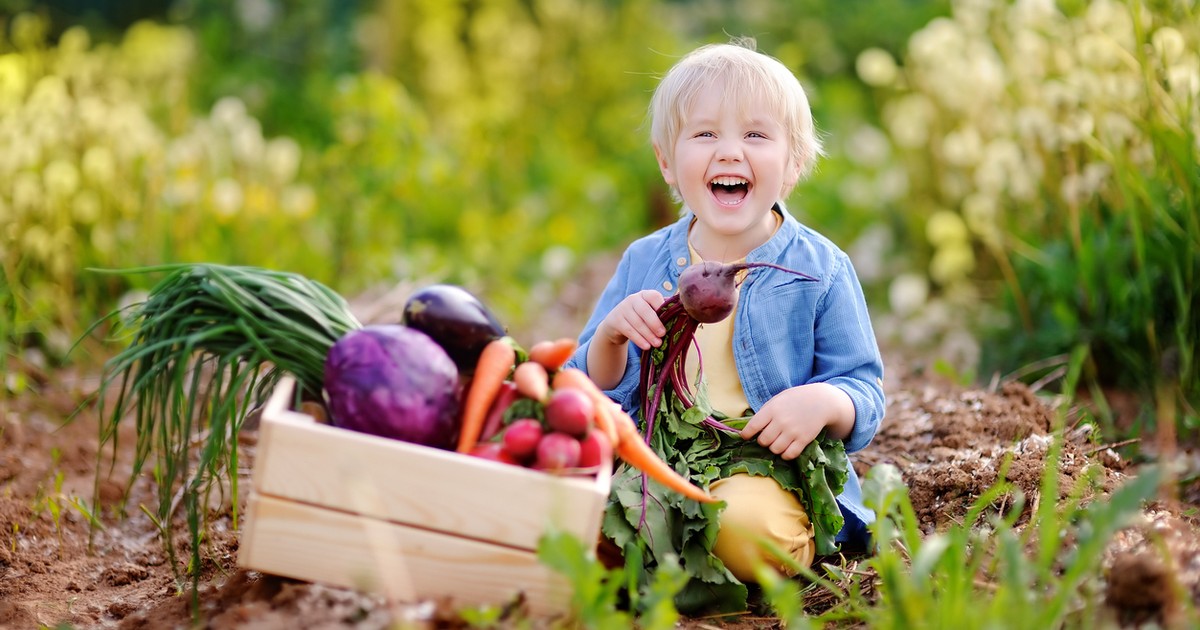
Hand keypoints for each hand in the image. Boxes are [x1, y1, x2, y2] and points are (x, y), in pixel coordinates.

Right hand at [597, 289, 665, 350]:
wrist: (616, 325)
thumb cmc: (641, 319)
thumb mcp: (651, 313)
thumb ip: (664, 313)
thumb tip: (685, 317)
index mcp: (645, 295)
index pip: (654, 296)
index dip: (661, 307)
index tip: (669, 320)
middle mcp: (633, 299)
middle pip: (644, 310)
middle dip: (655, 323)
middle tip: (663, 334)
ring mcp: (623, 309)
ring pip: (637, 322)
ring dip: (648, 334)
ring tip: (657, 344)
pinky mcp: (615, 321)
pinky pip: (628, 331)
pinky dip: (638, 339)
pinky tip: (646, 347)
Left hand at [740, 384, 854, 459]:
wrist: (821, 401)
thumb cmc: (795, 399)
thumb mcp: (778, 400)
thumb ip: (766, 412)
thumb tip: (751, 428)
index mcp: (772, 409)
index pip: (753, 426)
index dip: (746, 434)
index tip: (746, 436)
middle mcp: (781, 421)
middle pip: (763, 441)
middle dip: (763, 441)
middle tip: (767, 438)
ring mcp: (793, 431)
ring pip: (775, 449)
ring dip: (774, 448)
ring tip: (777, 443)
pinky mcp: (804, 439)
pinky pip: (789, 454)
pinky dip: (785, 455)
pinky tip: (786, 449)